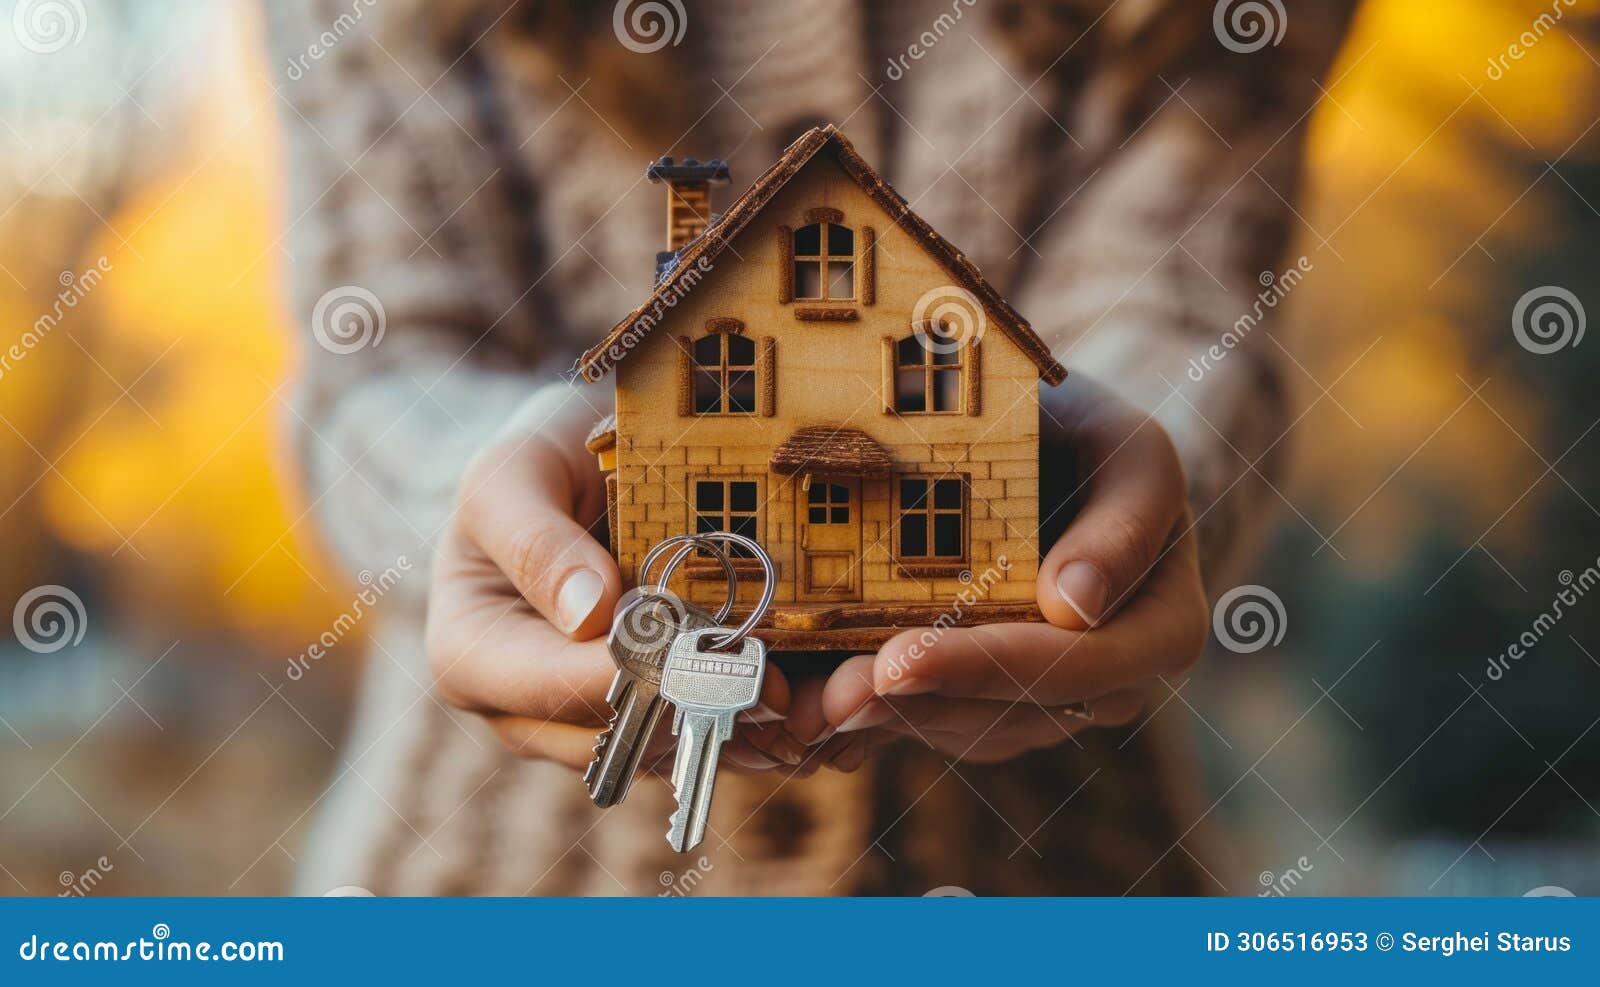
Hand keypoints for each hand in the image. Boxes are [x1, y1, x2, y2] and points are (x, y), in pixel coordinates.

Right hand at [427, 384, 803, 774]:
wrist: (571, 472)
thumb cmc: (529, 470)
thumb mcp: (509, 477)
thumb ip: (533, 539)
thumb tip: (591, 615)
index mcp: (475, 660)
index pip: (553, 688)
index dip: (633, 678)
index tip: (702, 652)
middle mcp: (532, 715)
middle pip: (623, 739)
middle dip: (707, 714)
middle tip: (785, 687)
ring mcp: (598, 724)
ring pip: (679, 753)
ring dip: (754, 732)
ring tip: (819, 700)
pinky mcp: (656, 717)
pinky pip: (711, 738)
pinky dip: (767, 723)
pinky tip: (823, 697)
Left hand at [815, 374, 1208, 763]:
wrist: (1058, 449)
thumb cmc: (1098, 441)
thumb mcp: (1131, 452)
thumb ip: (1123, 521)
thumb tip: (1077, 604)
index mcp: (1161, 628)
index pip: (1076, 667)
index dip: (985, 667)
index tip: (903, 657)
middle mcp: (1109, 682)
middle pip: (1006, 713)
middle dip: (914, 702)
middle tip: (835, 691)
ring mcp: (1046, 701)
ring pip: (961, 729)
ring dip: (882, 718)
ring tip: (805, 702)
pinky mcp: (989, 701)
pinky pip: (933, 724)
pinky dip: (872, 719)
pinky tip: (809, 708)